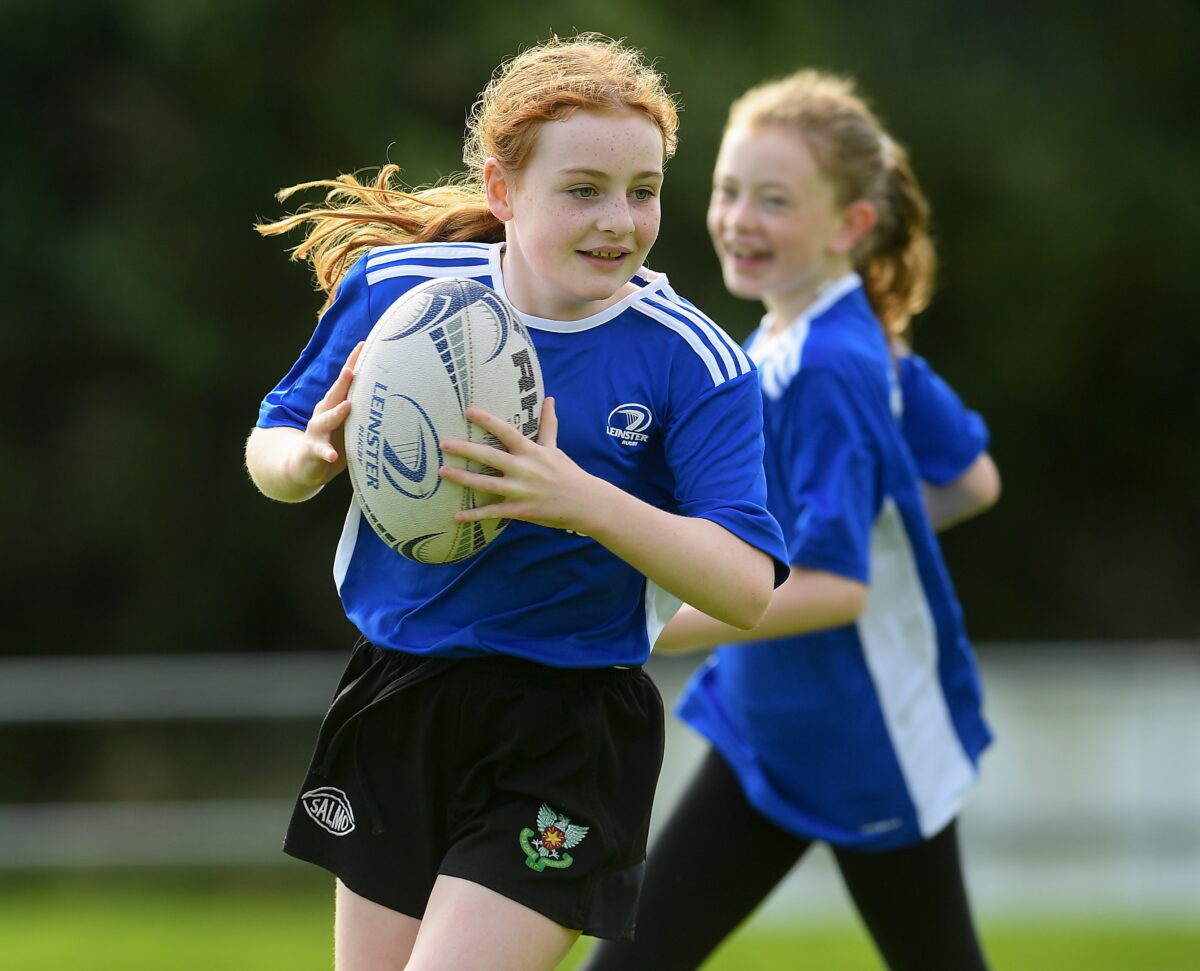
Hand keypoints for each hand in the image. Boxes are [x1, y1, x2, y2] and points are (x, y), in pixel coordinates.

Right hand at [292, 341, 363, 487]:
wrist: (305, 464)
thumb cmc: (335, 440)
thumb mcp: (350, 422)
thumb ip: (365, 408)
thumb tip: (394, 393)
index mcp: (335, 403)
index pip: (346, 381)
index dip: (353, 363)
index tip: (364, 345)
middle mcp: (324, 412)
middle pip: (335, 394)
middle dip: (343, 381)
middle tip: (351, 370)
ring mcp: (317, 431)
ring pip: (326, 420)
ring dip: (336, 413)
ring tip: (347, 407)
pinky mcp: (313, 450)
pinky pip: (320, 451)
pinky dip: (326, 452)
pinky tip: (332, 455)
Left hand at [438, 397, 602, 530]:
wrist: (584, 503)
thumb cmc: (567, 473)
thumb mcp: (555, 448)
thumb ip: (548, 424)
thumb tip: (549, 399)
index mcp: (532, 452)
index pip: (507, 432)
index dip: (488, 420)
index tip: (469, 411)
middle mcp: (524, 470)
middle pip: (491, 457)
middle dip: (466, 450)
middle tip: (444, 444)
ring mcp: (521, 491)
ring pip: (487, 484)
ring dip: (463, 479)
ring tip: (442, 472)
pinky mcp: (520, 510)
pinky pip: (493, 512)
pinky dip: (474, 515)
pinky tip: (456, 516)